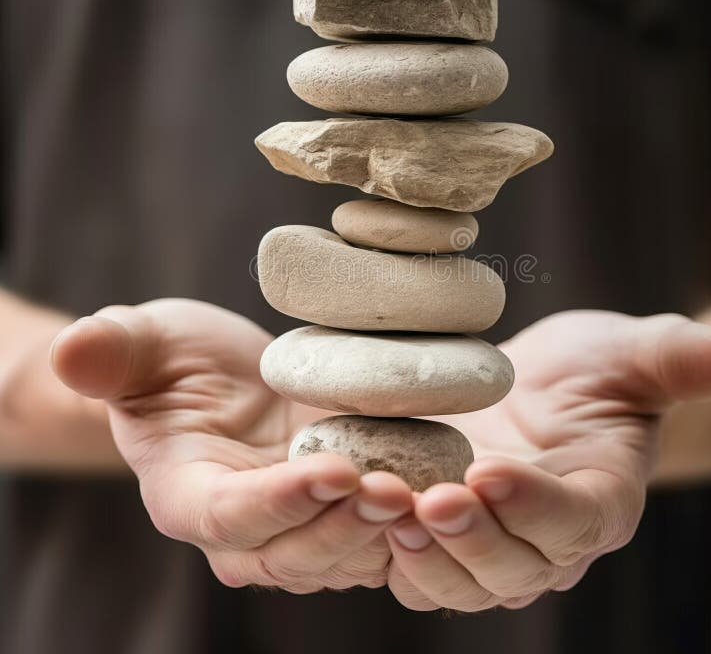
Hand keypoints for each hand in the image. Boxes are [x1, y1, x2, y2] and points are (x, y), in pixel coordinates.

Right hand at [51, 299, 411, 591]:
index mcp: (186, 494)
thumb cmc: (174, 360)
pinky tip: (446, 491)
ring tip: (430, 495)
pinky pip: (375, 534)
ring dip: (385, 534)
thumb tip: (74, 351)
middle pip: (292, 555)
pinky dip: (410, 523)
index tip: (331, 471)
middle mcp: (243, 528)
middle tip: (392, 488)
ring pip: (341, 556)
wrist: (223, 378)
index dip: (275, 504)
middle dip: (343, 526)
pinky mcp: (339, 512)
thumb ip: (111, 352)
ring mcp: (296, 526)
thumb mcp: (144, 343)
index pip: (225, 518)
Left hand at [385, 311, 710, 610]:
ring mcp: (487, 543)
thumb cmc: (594, 374)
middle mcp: (542, 540)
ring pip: (453, 583)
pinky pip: (409, 563)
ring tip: (384, 508)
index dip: (535, 507)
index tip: (492, 471)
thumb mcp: (628, 353)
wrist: (545, 392)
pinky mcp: (439, 532)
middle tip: (430, 500)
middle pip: (510, 571)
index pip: (572, 524)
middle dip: (470, 540)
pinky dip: (381, 548)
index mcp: (597, 502)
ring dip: (420, 555)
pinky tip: (355, 505)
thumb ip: (671, 358)